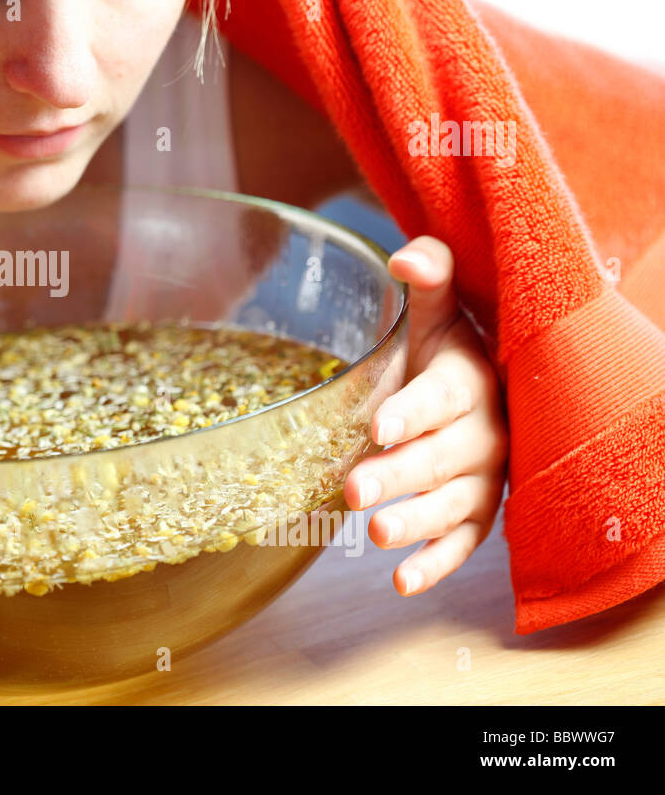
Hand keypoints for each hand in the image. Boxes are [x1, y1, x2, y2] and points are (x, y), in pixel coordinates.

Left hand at [343, 236, 507, 595]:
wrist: (485, 390)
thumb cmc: (447, 350)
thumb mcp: (438, 312)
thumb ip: (429, 277)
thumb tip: (403, 256)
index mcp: (469, 383)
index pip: (442, 398)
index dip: (412, 411)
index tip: (377, 425)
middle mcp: (485, 434)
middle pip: (441, 458)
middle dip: (398, 474)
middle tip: (353, 487)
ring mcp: (484, 479)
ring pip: (454, 506)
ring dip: (416, 522)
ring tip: (376, 533)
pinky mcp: (478, 514)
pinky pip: (465, 544)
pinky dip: (437, 565)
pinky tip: (401, 582)